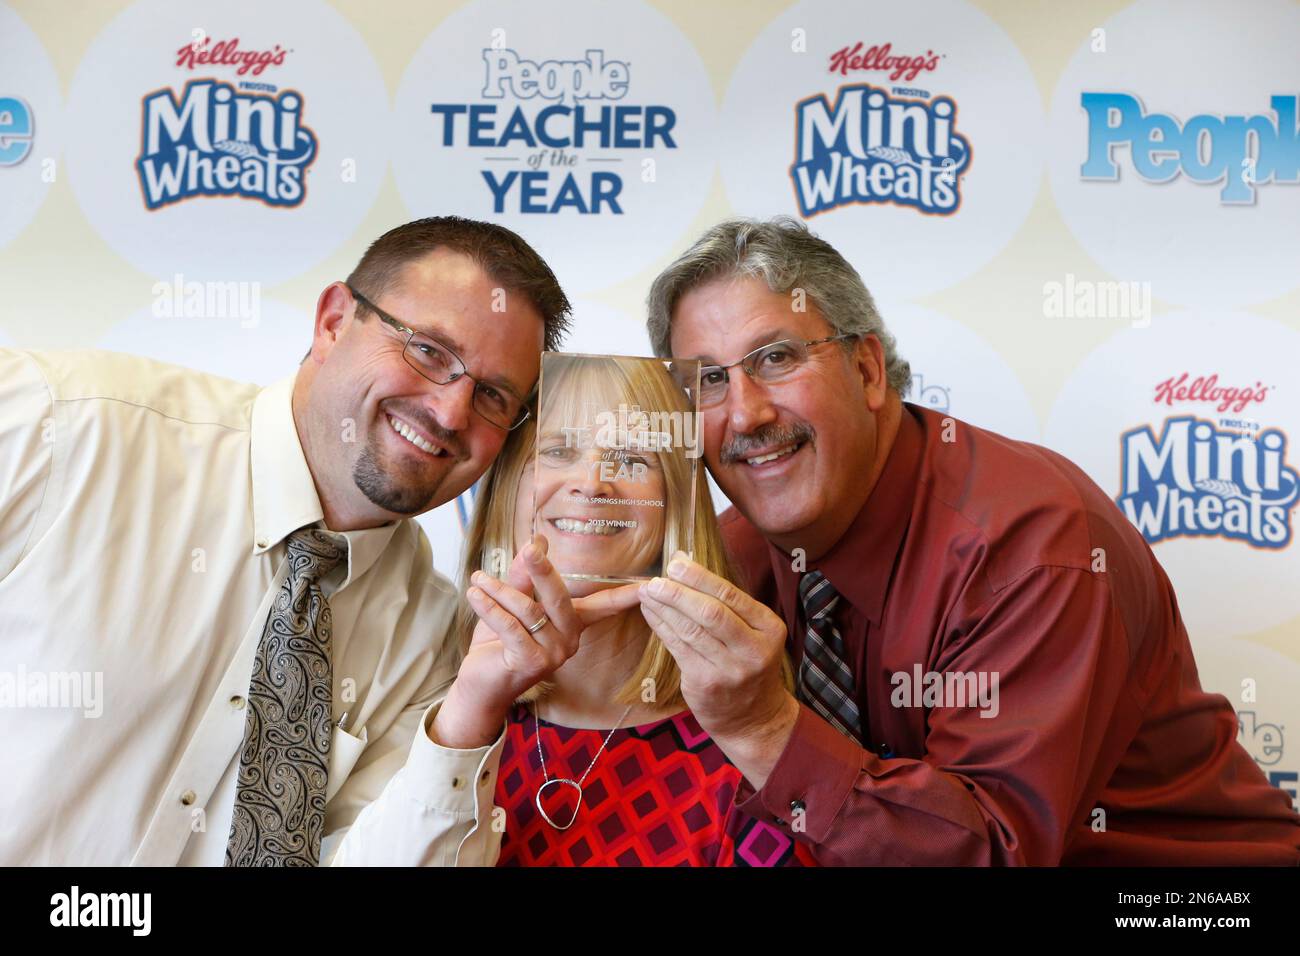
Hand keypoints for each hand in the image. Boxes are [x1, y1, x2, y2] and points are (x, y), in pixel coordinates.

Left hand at [430, 535, 639, 747]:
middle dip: (542, 569)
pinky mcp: (531, 663)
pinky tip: (475, 594)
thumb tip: (537, 542)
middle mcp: (569, 640)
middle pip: (559, 596)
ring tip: (478, 579)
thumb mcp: (512, 604)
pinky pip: (510, 626)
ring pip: (528, 609)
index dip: (626, 596)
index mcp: (571, 624)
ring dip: (499, 591)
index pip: (604, 606)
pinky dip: (490, 607)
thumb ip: (524, 577)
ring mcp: (553, 654)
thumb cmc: (498, 644)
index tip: (650, 585)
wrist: (479, 686)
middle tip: (531, 548)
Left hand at [638, 552, 799, 786]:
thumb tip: (684, 562)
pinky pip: (677, 648)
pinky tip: (650, 613)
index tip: (676, 563)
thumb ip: (726, 603)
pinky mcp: (705, 684)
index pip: (731, 596)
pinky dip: (661, 627)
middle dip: (678, 593)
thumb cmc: (748, 665)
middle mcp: (753, 650)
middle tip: (656, 579)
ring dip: (664, 608)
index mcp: (769, 629)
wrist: (754, 719)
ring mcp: (729, 670)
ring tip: (647, 592)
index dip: (699, 577)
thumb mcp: (753, 633)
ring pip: (690, 630)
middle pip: (711, 613)